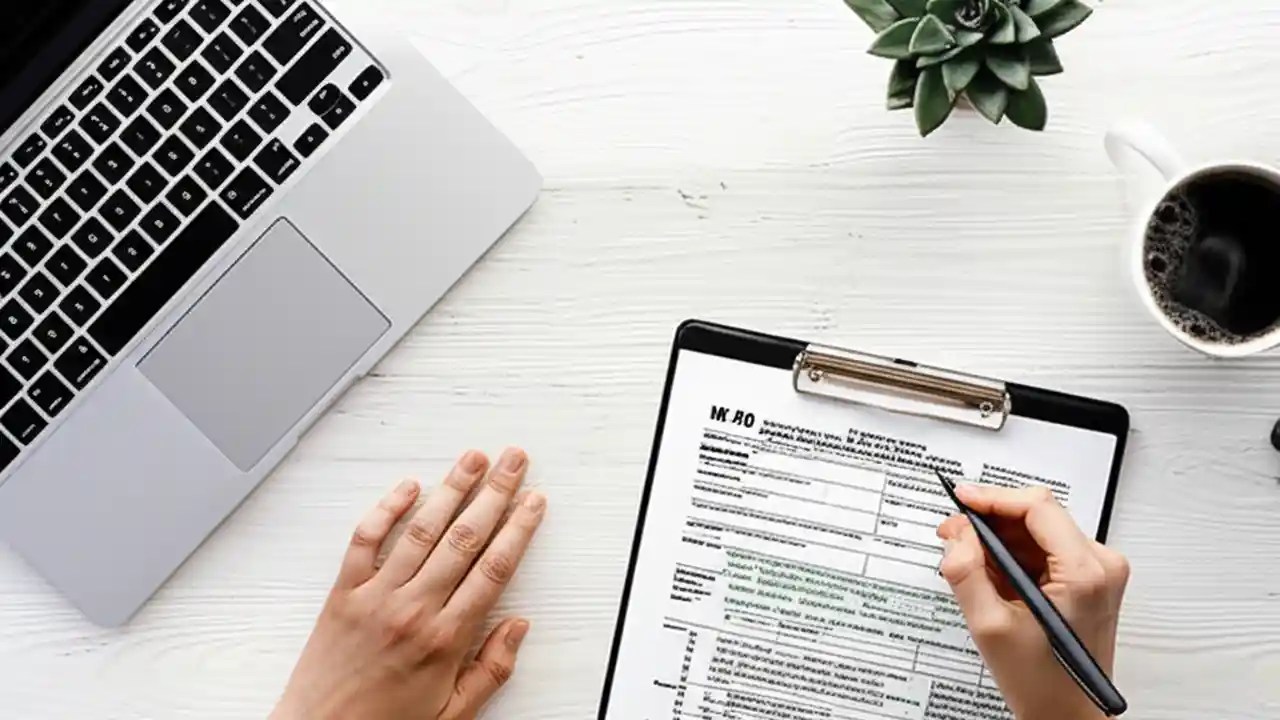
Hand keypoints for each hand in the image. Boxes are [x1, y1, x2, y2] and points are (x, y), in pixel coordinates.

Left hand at [271, 448, 546, 719]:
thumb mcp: (453, 715)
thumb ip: (491, 670)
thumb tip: (518, 627)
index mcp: (445, 639)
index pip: (494, 569)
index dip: (518, 529)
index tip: (533, 503)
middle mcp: (413, 609)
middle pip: (465, 538)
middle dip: (495, 494)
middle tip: (514, 462)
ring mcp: (376, 596)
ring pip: (422, 529)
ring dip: (452, 489)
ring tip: (473, 460)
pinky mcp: (343, 593)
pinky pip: (365, 539)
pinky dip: (387, 509)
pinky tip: (408, 487)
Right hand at [937, 485, 1129, 719]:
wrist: (1068, 714)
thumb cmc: (1044, 684)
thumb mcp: (990, 627)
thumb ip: (966, 573)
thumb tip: (958, 535)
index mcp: (1084, 574)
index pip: (1037, 507)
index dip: (993, 497)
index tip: (962, 499)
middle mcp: (1101, 566)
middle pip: (1038, 514)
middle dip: (991, 520)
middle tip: (954, 535)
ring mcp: (1098, 572)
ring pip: (1039, 529)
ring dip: (1000, 538)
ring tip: (970, 563)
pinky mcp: (1089, 578)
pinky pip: (1045, 548)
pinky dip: (1014, 554)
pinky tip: (993, 575)